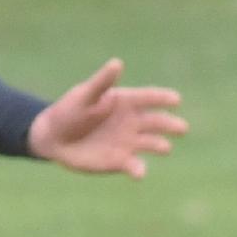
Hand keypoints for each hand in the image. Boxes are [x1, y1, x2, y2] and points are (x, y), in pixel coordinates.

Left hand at [28, 58, 186, 175]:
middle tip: (182, 128)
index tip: (176, 100)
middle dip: (169, 124)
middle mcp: (132, 121)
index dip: (163, 98)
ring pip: (151, 143)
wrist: (54, 139)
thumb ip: (102, 83)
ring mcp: (129, 142)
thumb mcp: (84, 95)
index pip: (149, 98)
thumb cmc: (69, 111)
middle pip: (157, 122)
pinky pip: (134, 165)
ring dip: (159, 145)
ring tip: (165, 147)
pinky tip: (139, 173)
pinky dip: (139, 169)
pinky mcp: (121, 161)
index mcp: (126, 101)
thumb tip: (117, 63)